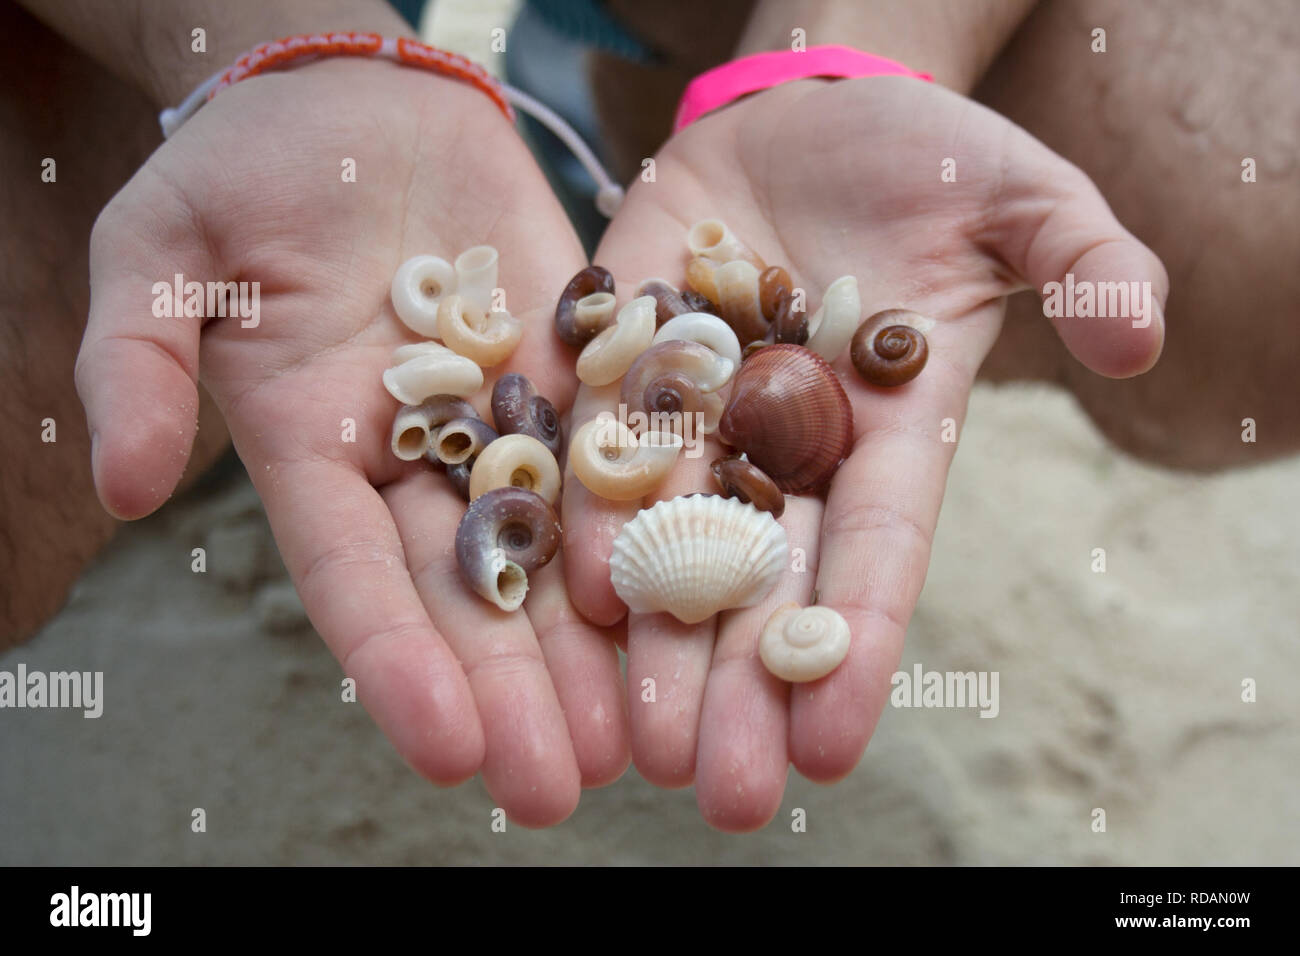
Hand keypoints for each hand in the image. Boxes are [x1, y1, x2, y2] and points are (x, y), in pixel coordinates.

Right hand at [76, 58, 628, 824]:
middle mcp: (421, 462)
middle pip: (472, 589)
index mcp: (317, 456)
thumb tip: (119, 488)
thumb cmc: (241, 174)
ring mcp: (509, 420)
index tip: (447, 751)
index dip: (397, 664)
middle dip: (514, 690)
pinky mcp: (579, 368)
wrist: (360, 105)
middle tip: (562, 788)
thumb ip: (136, 363)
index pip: (355, 578)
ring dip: (598, 641)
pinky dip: (661, 515)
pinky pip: (623, 444)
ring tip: (644, 730)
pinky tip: (704, 587)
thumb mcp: (160, 255)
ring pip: (558, 543)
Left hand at [564, 77, 1166, 828]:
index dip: (857, 642)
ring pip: (668, 534)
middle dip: (741, 683)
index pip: (879, 549)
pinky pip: (592, 440)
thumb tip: (1142, 337)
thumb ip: (1085, 263)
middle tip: (720, 791)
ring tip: (633, 740)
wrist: (807, 112)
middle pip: (763, 574)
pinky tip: (559, 597)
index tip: (835, 745)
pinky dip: (576, 510)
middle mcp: (789, 441)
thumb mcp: (1025, 196)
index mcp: (892, 428)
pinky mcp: (617, 354)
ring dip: (650, 638)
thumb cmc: (930, 159)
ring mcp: (699, 405)